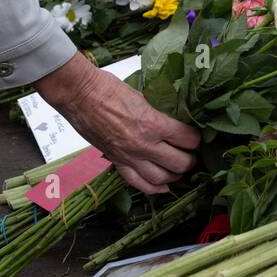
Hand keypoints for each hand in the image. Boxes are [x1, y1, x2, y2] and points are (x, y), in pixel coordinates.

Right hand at [35, 52, 199, 193]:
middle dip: (191, 160)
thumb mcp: (143, 96)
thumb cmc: (108, 88)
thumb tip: (174, 120)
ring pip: (161, 178)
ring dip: (175, 175)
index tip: (196, 137)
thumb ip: (159, 113)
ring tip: (180, 169)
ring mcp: (129, 156)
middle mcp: (144, 144)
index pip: (187, 139)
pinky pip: (137, 183)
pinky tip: (163, 186)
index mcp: (153, 124)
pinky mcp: (116, 161)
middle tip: (193, 155)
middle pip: (179, 163)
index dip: (196, 139)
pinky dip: (153, 188)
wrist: (80, 95)